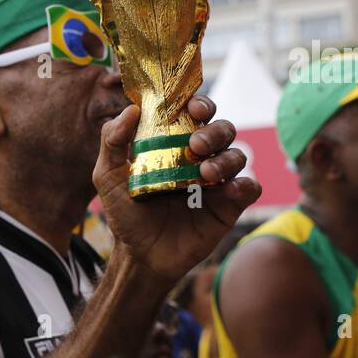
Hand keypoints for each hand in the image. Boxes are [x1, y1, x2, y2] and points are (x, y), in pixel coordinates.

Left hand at [94, 96, 261, 286]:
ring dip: (226, 159)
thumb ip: (112, 140)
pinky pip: (250, 188)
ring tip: (206, 172)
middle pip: (222, 129)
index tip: (191, 108)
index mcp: (175, 143)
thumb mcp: (108, 175)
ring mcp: (217, 181)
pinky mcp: (229, 206)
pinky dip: (246, 185)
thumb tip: (131, 109)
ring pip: (237, 155)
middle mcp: (200, 157)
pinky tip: (231, 190)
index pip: (194, 113)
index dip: (198, 104)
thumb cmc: (125, 211)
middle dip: (214, 131)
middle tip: (196, 144)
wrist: (139, 254)